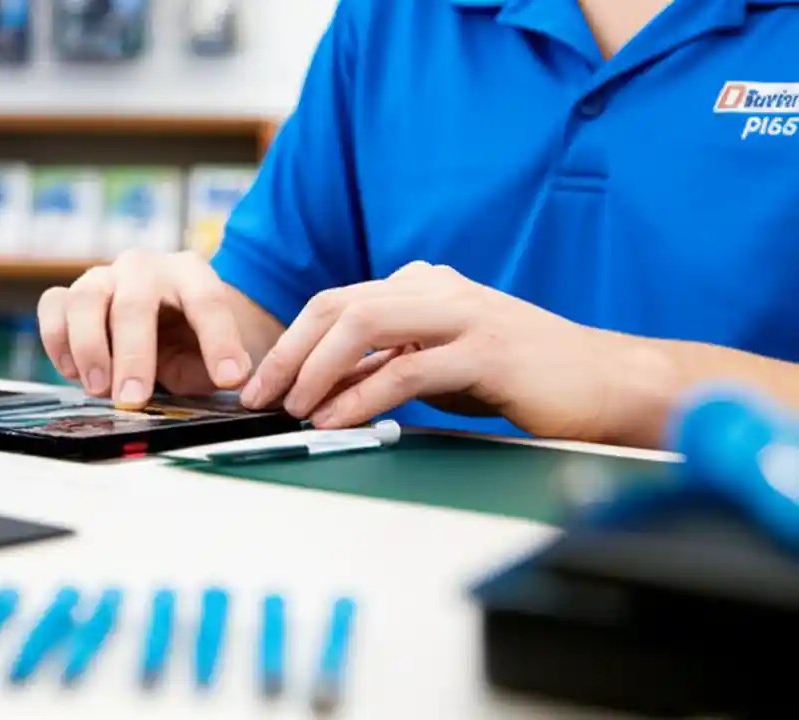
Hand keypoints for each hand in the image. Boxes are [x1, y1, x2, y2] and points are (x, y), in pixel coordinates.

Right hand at [38, 250, 255, 409]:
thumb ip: (215, 369)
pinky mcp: (71, 294)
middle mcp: (144, 268)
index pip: (207, 301)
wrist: (159, 321)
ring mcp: (103, 277)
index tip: (229, 379)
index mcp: (190, 274)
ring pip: (85, 300)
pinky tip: (73, 372)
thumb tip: (228, 384)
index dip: (219, 341)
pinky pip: (53, 305)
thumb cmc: (189, 341)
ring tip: (99, 390)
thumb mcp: (211, 357)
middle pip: (134, 304)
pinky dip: (57, 339)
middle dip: (134, 357)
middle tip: (133, 400)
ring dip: (89, 349)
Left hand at [239, 262, 674, 443]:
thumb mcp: (441, 368)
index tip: (263, 380)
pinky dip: (361, 394)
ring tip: (292, 406)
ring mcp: (464, 314)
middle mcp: (438, 289)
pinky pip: (405, 367)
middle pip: (338, 305)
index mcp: (424, 286)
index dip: (291, 341)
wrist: (609, 384)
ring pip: (364, 324)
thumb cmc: (524, 379)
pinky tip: (337, 419)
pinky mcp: (486, 350)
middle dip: (288, 351)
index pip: (337, 302)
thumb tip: (323, 389)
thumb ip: (386, 367)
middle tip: (259, 394)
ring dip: (316, 369)